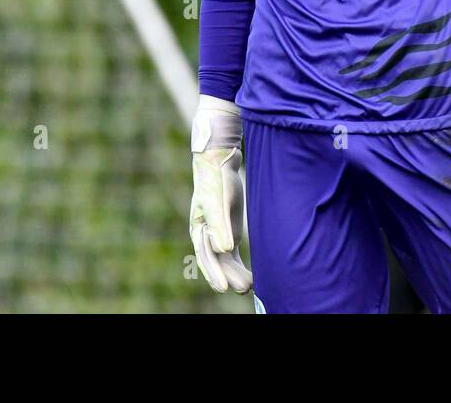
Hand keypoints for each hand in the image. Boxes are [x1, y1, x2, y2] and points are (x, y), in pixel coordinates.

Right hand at [189, 95, 252, 293]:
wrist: (220, 162)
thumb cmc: (216, 180)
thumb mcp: (217, 201)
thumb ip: (221, 226)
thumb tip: (225, 250)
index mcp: (199, 228)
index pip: (206, 255)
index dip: (214, 273)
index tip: (224, 288)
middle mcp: (207, 234)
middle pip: (216, 261)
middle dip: (227, 276)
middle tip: (243, 289)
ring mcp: (218, 233)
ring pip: (225, 260)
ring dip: (234, 273)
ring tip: (250, 287)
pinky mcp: (228, 231)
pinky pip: (232, 254)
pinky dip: (238, 265)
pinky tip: (251, 276)